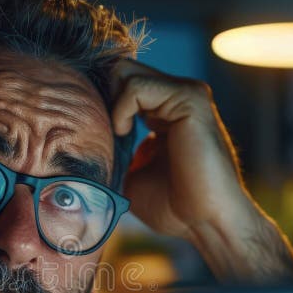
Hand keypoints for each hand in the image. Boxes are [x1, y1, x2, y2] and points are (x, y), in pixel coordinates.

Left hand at [111, 59, 292, 283]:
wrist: (205, 223)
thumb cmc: (174, 208)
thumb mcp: (132, 174)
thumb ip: (116, 150)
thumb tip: (86, 142)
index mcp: (163, 112)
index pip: (121, 84)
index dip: (99, 103)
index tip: (92, 133)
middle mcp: (176, 97)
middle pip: (120, 70)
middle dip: (101, 97)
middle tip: (101, 132)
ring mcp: (185, 94)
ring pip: (125, 72)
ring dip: (110, 105)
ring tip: (117, 136)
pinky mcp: (190, 99)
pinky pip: (136, 87)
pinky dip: (120, 110)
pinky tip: (123, 133)